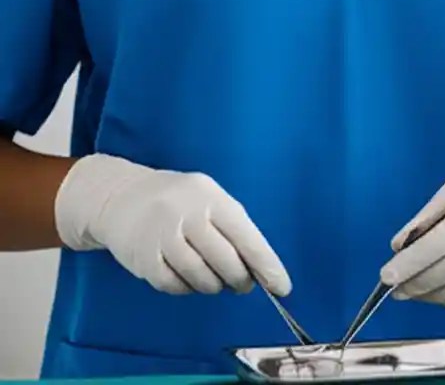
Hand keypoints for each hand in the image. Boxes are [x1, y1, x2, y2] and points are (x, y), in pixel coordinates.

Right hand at [54, 154, 290, 295]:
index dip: (267, 266)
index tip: (282, 287)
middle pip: (226, 262)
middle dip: (240, 280)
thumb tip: (260, 270)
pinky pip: (175, 286)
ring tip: (215, 281)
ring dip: (214, 286)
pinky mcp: (143, 258)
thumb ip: (235, 230)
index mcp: (212, 199)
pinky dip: (187, 288)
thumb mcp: (210, 200)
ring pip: (201, 278)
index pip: (247, 238)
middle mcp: (187, 215)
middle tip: (243, 284)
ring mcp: (162, 236)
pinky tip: (189, 279)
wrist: (121, 196)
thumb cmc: (180, 202)